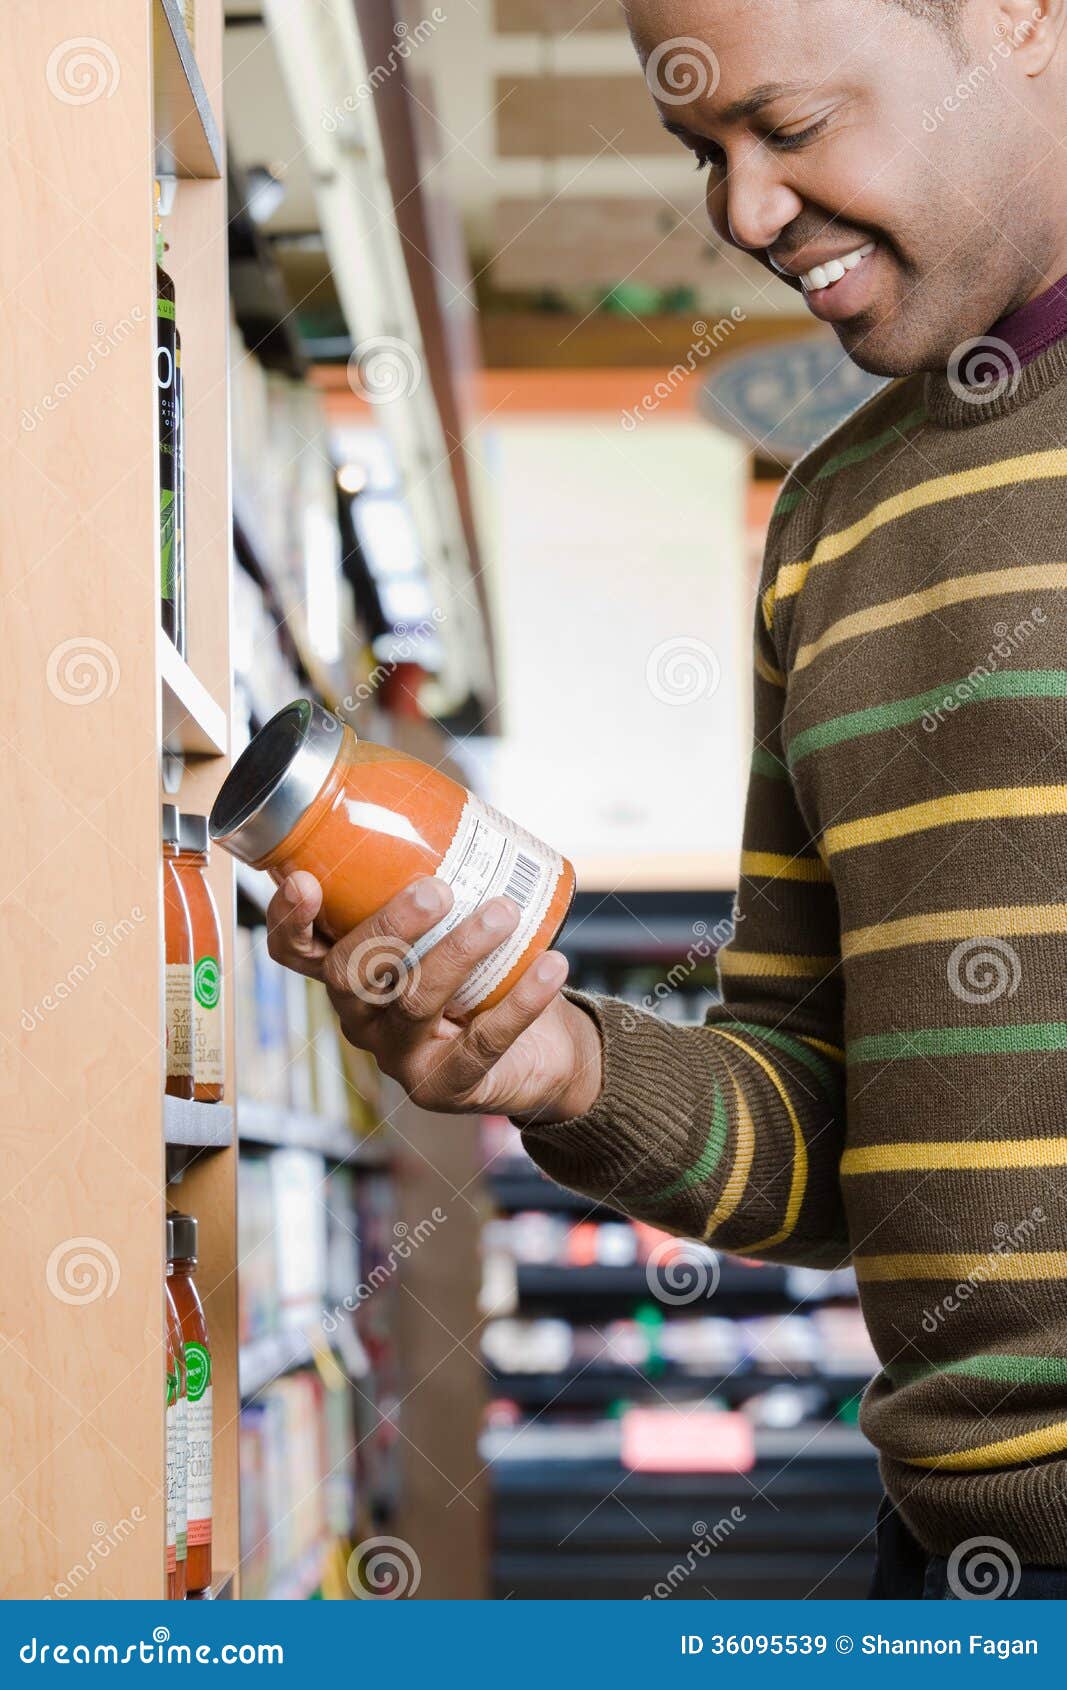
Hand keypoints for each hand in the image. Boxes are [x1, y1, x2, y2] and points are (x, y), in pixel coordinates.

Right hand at [264, 871, 602, 1122]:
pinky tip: (551, 964)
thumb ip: (438, 878)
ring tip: (502, 913)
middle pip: (352, 974)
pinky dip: (522, 1001)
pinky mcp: (445, 1087)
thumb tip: (451, 798)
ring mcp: (399, 1058)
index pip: (295, 952)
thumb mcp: (449, 930)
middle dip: (389, 927)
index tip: (306, 879)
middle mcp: (362, 1018)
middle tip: (435, 890)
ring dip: (460, 951)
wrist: (537, 1052)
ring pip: (415, 1003)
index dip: (290, 920)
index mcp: (348, 975)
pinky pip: (483, 1041)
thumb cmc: (485, 977)